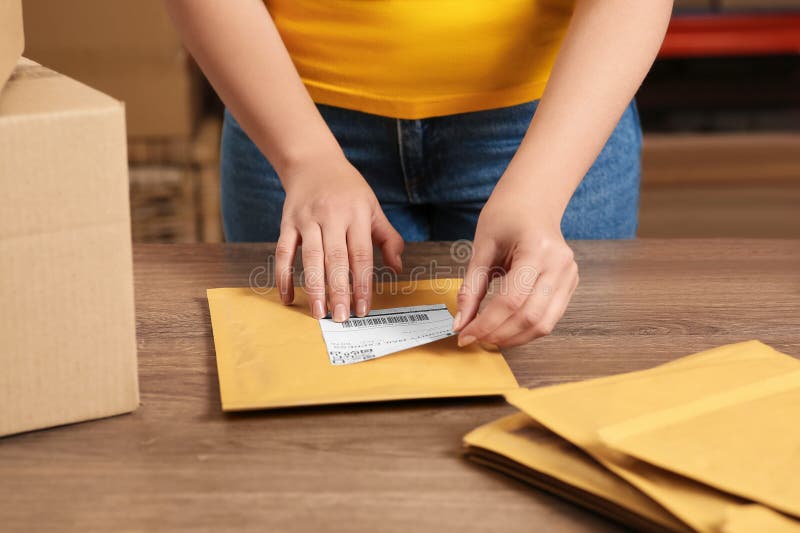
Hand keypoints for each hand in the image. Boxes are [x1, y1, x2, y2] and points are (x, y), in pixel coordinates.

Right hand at [275, 155, 403, 320]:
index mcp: (357, 214)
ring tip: (319, 312)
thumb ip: (388, 238)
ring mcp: (307, 219)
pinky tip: (288, 297)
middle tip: (341, 318)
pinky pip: (283, 251)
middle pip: (335, 259)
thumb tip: (397, 268)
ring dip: (313, 287)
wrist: (313, 161)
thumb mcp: (373, 207)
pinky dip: (283, 275)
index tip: (364, 308)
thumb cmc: (348, 190)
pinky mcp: (287, 222)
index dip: (362, 283)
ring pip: (310, 257)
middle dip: (339, 290)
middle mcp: (331, 216)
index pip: (361, 254)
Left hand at [453, 185, 578, 347]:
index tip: (465, 334)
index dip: (486, 323)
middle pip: (530, 317)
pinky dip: (526, 330)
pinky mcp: (570, 285)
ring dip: (513, 338)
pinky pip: (550, 319)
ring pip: (544, 325)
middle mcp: (560, 265)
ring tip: (487, 338)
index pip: (511, 300)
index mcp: (538, 249)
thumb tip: (460, 323)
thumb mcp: (482, 247)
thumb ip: (471, 288)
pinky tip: (505, 329)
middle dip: (498, 334)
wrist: (533, 201)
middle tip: (473, 338)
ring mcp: (570, 276)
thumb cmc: (507, 216)